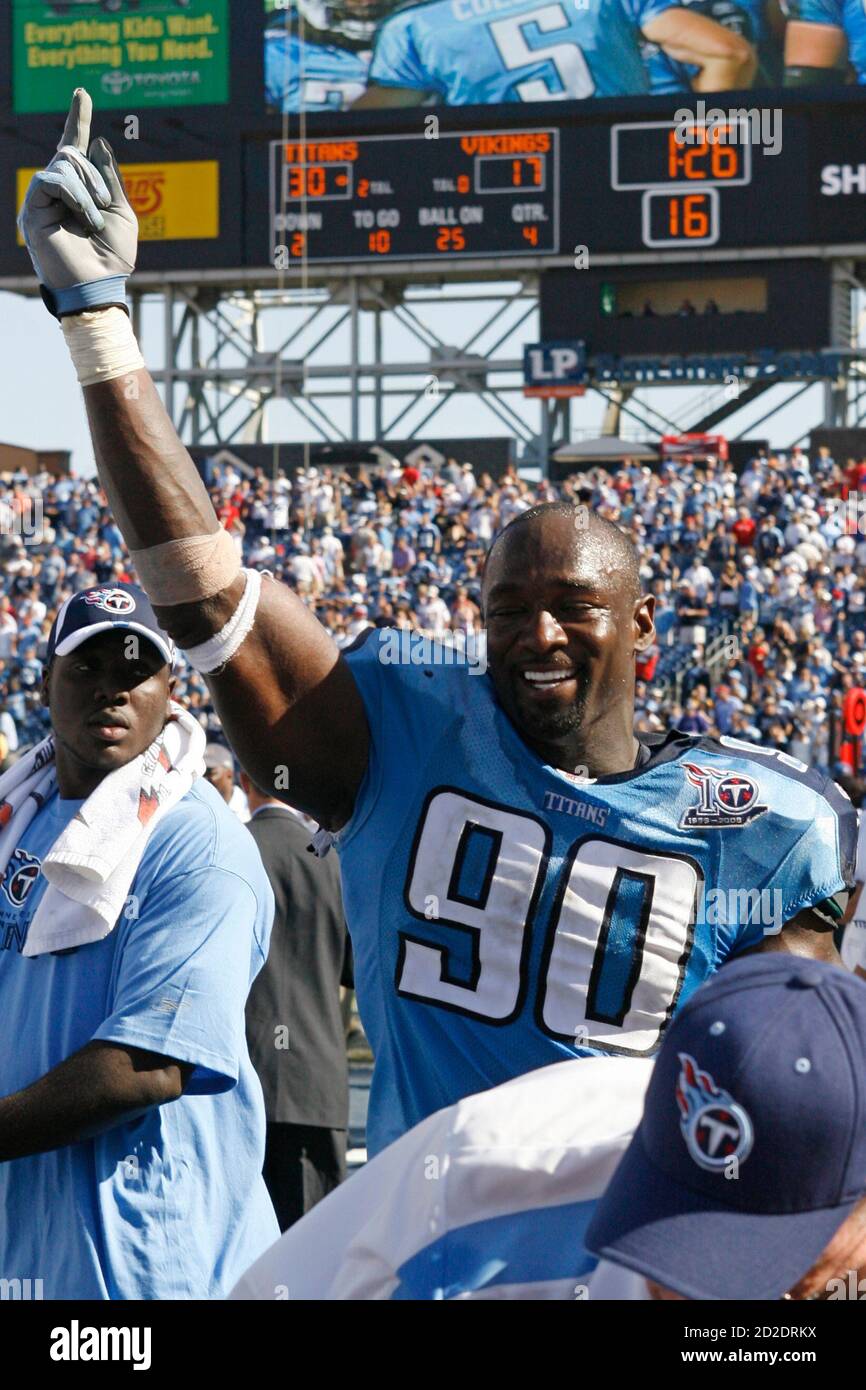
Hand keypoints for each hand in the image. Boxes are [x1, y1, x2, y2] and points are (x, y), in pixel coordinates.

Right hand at [18, 88, 137, 304]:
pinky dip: (73, 194)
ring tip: (95, 220)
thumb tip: (98, 142)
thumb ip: (112, 178)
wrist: (99, 285)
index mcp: (81, 191)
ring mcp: (43, 201)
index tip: (83, 93)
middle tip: (106, 203)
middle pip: (71, 153)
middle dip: (94, 173)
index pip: (76, 148)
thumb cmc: (113, 257)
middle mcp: (58, 192)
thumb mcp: (123, 213)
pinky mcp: (32, 211)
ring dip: (87, 189)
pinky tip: (84, 215)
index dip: (78, 120)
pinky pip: (50, 181)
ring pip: (62, 165)